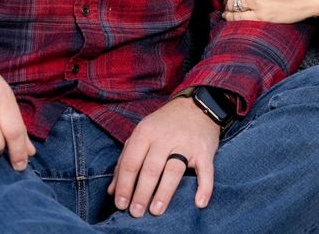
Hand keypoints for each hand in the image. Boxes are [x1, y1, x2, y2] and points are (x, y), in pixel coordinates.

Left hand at [109, 95, 219, 216]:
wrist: (196, 106)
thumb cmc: (164, 125)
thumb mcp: (141, 134)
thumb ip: (125, 160)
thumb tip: (112, 190)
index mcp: (145, 132)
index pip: (131, 161)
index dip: (124, 185)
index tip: (120, 204)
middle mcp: (165, 137)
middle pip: (150, 168)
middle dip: (141, 193)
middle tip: (136, 213)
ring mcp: (186, 143)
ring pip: (173, 170)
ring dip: (164, 193)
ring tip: (156, 210)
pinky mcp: (205, 151)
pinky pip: (205, 171)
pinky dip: (204, 187)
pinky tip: (198, 202)